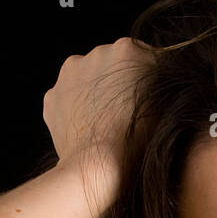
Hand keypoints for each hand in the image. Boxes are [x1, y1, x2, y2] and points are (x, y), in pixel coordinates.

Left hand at [43, 36, 155, 206]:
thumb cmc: (137, 140)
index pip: (143, 56)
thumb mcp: (164, 104)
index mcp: (128, 50)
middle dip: (117, 83)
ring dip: (95, 93)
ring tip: (105, 124)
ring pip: (87, 79)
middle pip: (111, 63)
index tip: (147, 96)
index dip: (146, 77)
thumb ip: (159, 80)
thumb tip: (159, 72)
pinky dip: (76, 110)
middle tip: (125, 112)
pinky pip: (67, 99)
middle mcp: (96, 53)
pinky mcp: (52, 97)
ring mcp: (70, 74)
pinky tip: (87, 129)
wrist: (97, 167)